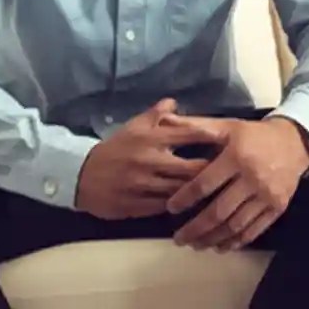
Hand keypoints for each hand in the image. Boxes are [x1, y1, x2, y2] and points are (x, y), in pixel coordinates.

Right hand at [75, 98, 219, 219]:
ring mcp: (141, 185)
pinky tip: (189, 205)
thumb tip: (174, 101)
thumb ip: (155, 114)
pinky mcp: (134, 206)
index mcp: (150, 139)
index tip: (228, 140)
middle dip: (211, 171)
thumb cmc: (114, 149)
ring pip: (180, 191)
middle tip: (228, 171)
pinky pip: (163, 207)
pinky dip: (177, 206)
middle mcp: (148, 161)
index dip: (210, 137)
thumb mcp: (133, 127)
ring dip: (196, 192)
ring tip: (214, 190)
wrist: (80, 175)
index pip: (188, 135)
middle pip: (190, 169)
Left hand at [166, 116, 308, 251]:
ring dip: (213, 238)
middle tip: (178, 239)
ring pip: (236, 225)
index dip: (184, 198)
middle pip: (218, 211)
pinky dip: (236, 241)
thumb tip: (166, 119)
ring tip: (196, 245)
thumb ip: (196, 126)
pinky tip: (221, 246)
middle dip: (196, 228)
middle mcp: (252, 178)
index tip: (170, 208)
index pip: (204, 183)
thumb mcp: (227, 126)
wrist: (295, 142)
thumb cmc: (254, 135)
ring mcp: (267, 195)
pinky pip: (255, 229)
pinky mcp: (278, 206)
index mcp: (236, 157)